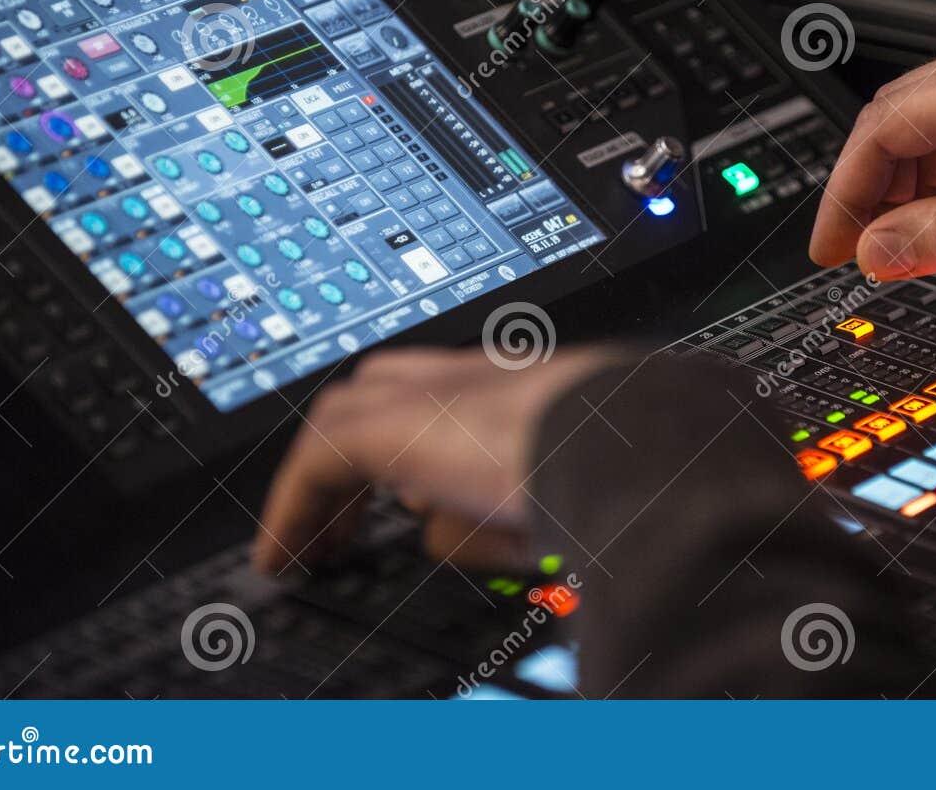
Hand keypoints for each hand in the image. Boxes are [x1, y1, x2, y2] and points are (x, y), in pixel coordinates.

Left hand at [253, 345, 621, 575]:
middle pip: (397, 387)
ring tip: (305, 544)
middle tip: (350, 513)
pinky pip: (322, 457)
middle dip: (366, 445)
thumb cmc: (652, 476)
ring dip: (329, 481)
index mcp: (548, 391)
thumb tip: (470, 536)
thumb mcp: (596, 499)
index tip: (420, 499)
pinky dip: (296, 506)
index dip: (435, 442)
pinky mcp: (400, 420)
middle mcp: (492, 379)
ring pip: (358, 413)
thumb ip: (537, 510)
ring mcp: (446, 389)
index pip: (469, 399)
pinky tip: (282, 557)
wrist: (644, 444)